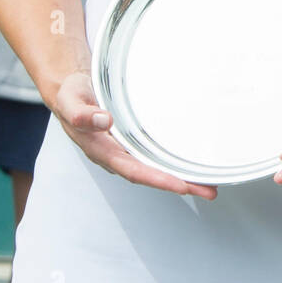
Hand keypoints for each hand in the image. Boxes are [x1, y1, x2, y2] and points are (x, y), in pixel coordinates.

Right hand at [51, 70, 216, 198]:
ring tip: (210, 183)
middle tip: (209, 191)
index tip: (181, 186)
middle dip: (180, 184)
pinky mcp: (133, 142)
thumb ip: (82, 114)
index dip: (158, 179)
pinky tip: (192, 165)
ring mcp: (126, 150)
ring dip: (183, 177)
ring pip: (157, 168)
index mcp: (102, 151)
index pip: (134, 171)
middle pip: (151, 175)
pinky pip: (156, 156)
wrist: (73, 91)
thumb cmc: (72, 96)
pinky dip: (174, 163)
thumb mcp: (72, 101)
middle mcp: (117, 156)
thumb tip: (104, 121)